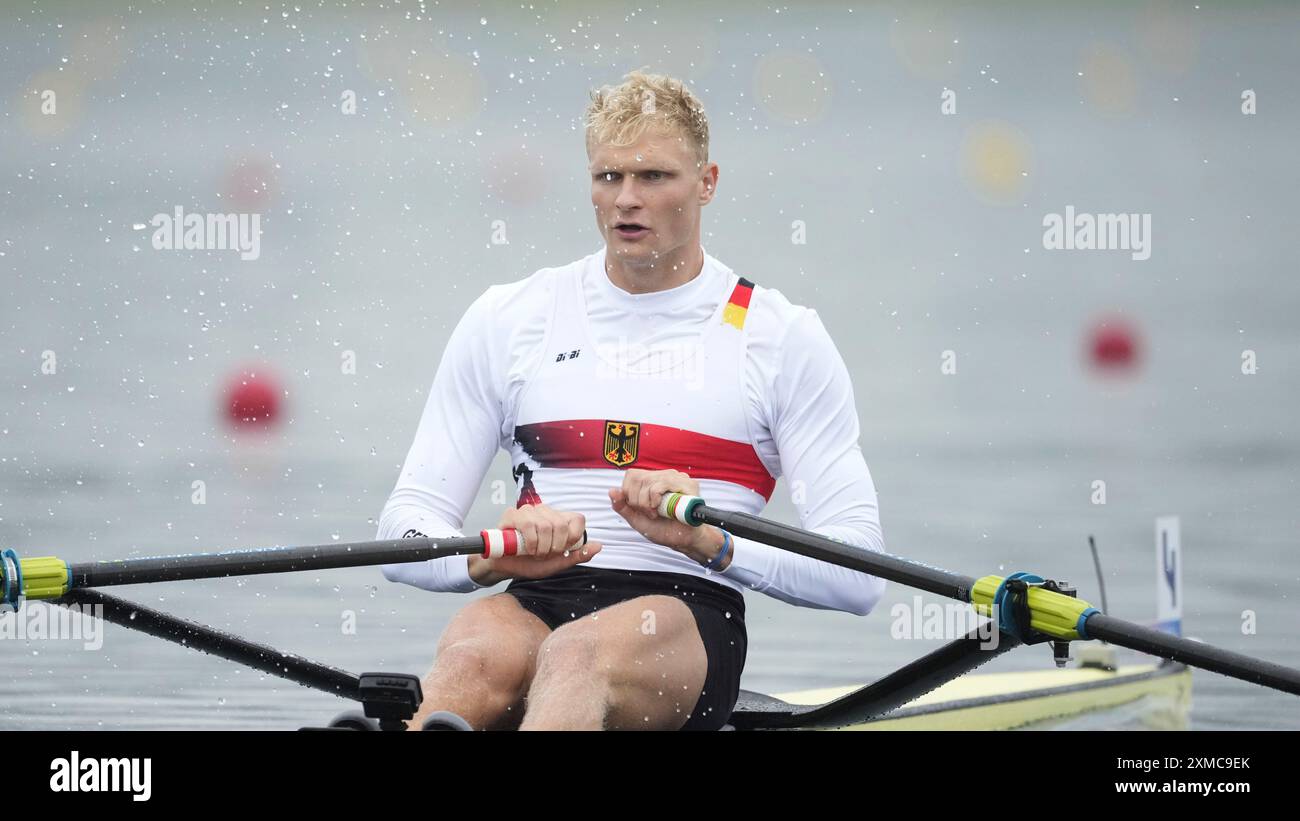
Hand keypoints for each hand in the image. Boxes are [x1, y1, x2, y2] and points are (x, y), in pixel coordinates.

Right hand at [470, 504, 600, 583]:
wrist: (506, 567)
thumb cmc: (530, 563)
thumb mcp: (558, 563)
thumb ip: (577, 555)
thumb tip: (599, 546)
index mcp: (560, 520)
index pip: (578, 519)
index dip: (572, 538)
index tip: (561, 550)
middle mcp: (546, 511)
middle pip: (561, 524)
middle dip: (554, 547)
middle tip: (544, 554)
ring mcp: (529, 511)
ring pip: (545, 524)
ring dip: (540, 546)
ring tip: (534, 552)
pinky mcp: (512, 514)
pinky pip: (527, 523)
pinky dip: (529, 541)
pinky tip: (525, 548)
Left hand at [608, 469, 725, 566]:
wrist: (681, 540)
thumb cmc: (662, 529)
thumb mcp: (636, 518)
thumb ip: (622, 506)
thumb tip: (611, 491)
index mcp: (651, 481)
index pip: (631, 475)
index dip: (630, 494)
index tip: (640, 509)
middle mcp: (664, 475)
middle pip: (637, 478)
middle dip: (638, 502)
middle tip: (650, 513)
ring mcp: (676, 477)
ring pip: (648, 480)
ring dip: (648, 503)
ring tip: (658, 513)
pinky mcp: (687, 484)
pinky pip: (661, 484)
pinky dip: (656, 499)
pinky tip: (664, 509)